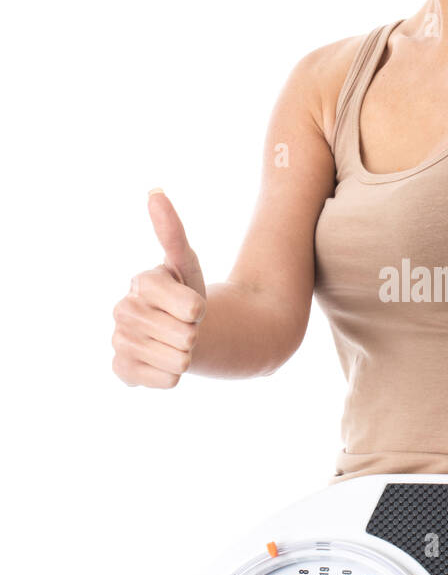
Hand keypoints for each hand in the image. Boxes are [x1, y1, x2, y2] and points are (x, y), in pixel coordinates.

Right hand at [111, 190, 206, 387]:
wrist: (180, 332)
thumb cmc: (186, 295)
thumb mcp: (187, 264)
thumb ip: (172, 232)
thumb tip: (155, 192)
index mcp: (141, 282)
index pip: (192, 308)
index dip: (200, 310)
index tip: (194, 306)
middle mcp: (122, 310)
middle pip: (187, 337)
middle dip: (195, 334)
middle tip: (184, 328)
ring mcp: (119, 341)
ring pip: (179, 361)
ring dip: (186, 356)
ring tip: (175, 344)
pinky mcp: (122, 370)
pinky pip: (166, 381)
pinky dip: (174, 376)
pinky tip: (164, 362)